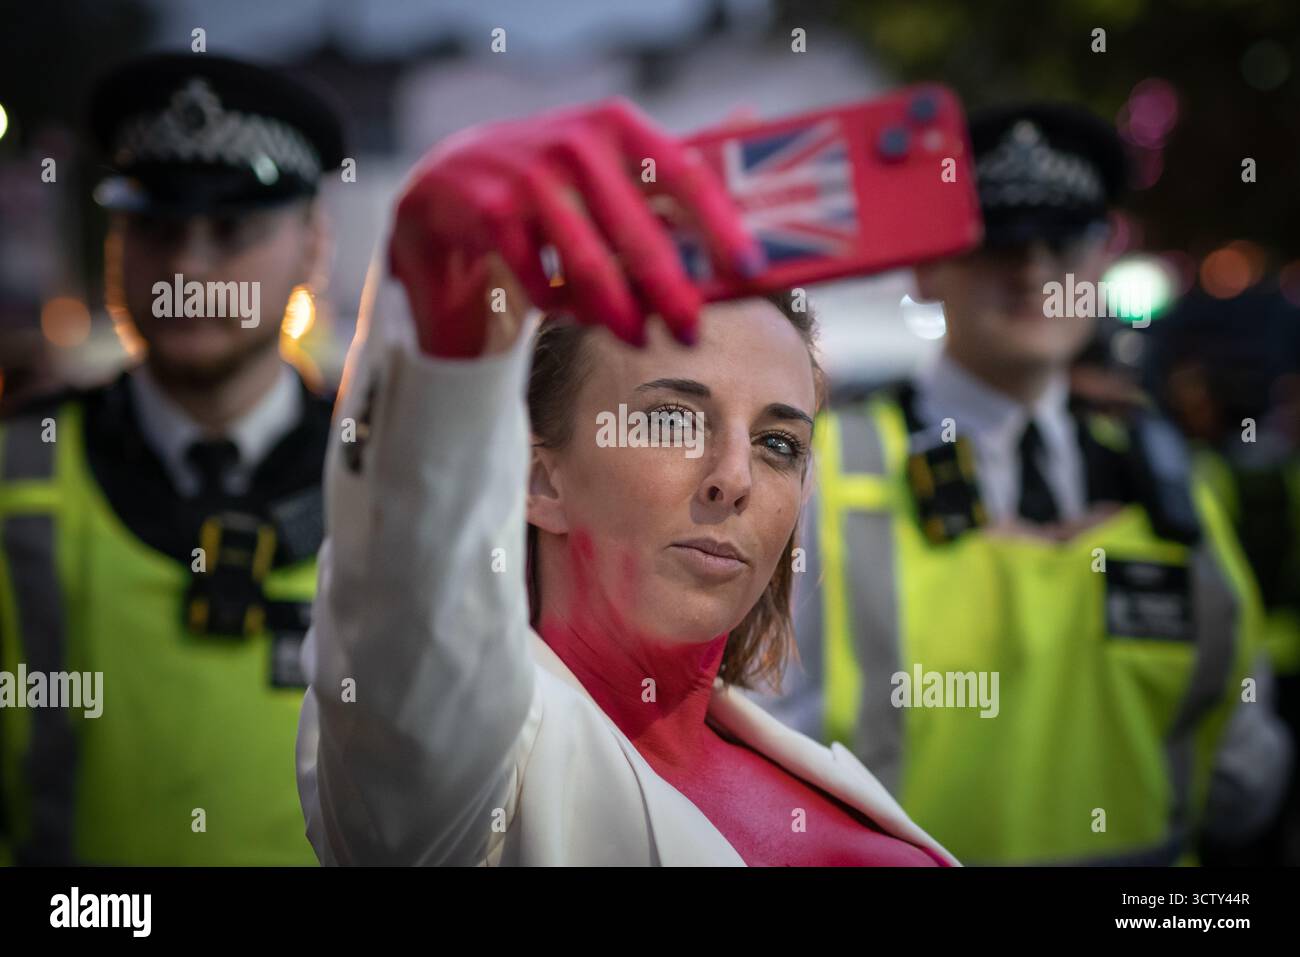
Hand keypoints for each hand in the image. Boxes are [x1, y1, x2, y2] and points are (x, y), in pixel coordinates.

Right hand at [388, 98, 765, 357]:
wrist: (450, 182)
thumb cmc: (554, 177)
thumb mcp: (608, 155)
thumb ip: (670, 159)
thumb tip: (749, 121)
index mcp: (616, 125)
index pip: (684, 175)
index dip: (722, 227)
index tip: (750, 270)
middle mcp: (574, 144)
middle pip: (639, 235)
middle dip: (670, 293)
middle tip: (690, 331)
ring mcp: (528, 178)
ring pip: (590, 267)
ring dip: (618, 312)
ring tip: (634, 337)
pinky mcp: (491, 214)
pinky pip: (541, 282)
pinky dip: (562, 306)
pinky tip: (569, 311)